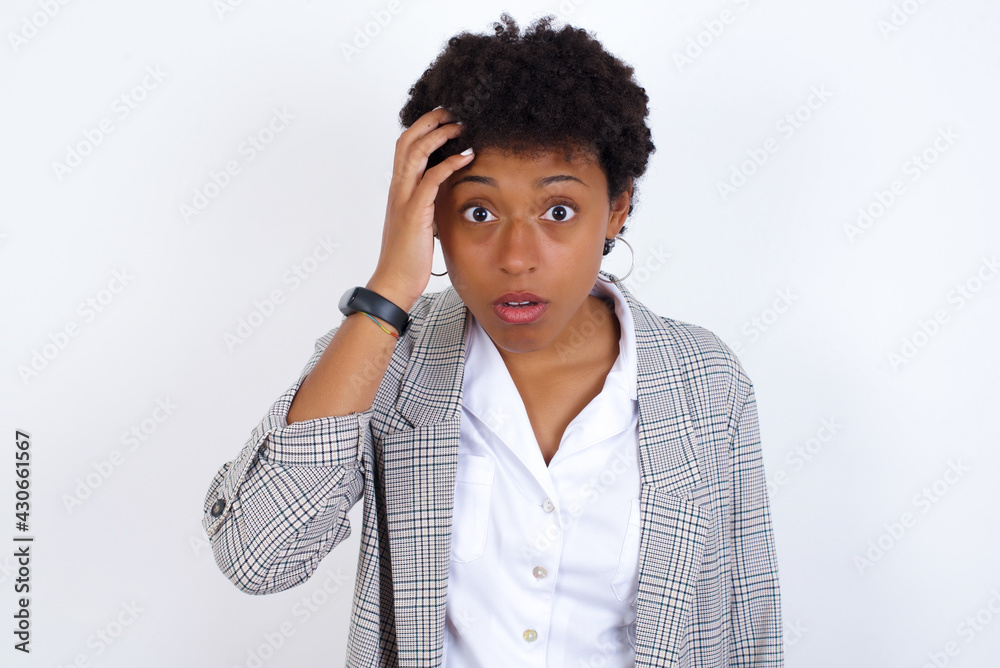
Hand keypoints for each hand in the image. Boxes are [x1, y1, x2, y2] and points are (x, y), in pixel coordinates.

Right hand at [367, 107, 472, 311]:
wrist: (395, 280)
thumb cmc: (408, 256)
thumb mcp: (420, 222)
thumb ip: (427, 203)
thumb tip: (444, 194)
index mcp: (398, 189)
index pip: (405, 146)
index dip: (422, 126)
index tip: (443, 117)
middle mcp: (398, 188)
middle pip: (408, 140)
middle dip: (430, 120)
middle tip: (453, 110)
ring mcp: (404, 198)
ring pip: (416, 152)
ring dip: (440, 135)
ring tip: (461, 126)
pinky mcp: (415, 212)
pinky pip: (431, 178)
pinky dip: (450, 163)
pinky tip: (466, 156)